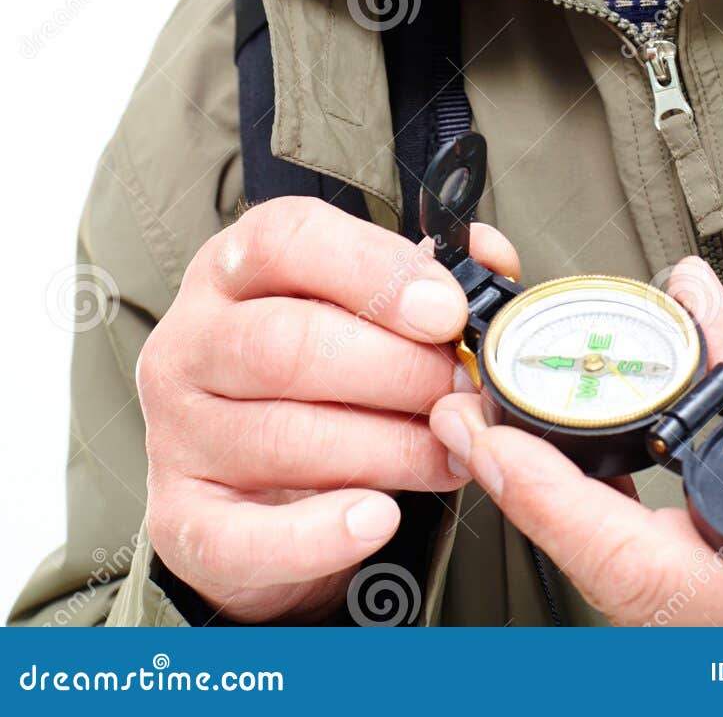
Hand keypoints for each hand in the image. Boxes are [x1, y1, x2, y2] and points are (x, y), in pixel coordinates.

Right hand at [137, 197, 515, 622]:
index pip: (287, 240)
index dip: (375, 269)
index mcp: (235, 268)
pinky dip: (321, 534)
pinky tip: (377, 518)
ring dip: (388, 448)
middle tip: (460, 389)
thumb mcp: (361, 308)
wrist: (248, 483)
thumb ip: (427, 277)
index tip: (446, 311)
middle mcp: (192, 340)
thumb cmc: (316, 375)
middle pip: (287, 343)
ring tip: (449, 451)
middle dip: (395, 369)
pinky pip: (246, 537)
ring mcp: (177, 432)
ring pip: (281, 437)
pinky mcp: (182, 520)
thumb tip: (489, 255)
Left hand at [430, 257, 722, 624]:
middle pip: (589, 558)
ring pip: (611, 563)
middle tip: (466, 404)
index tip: (480, 433)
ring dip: (556, 487)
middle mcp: (717, 631)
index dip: (536, 491)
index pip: (612, 556)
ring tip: (507, 415)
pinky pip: (650, 562)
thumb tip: (693, 293)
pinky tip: (593, 452)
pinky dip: (608, 501)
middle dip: (522, 479)